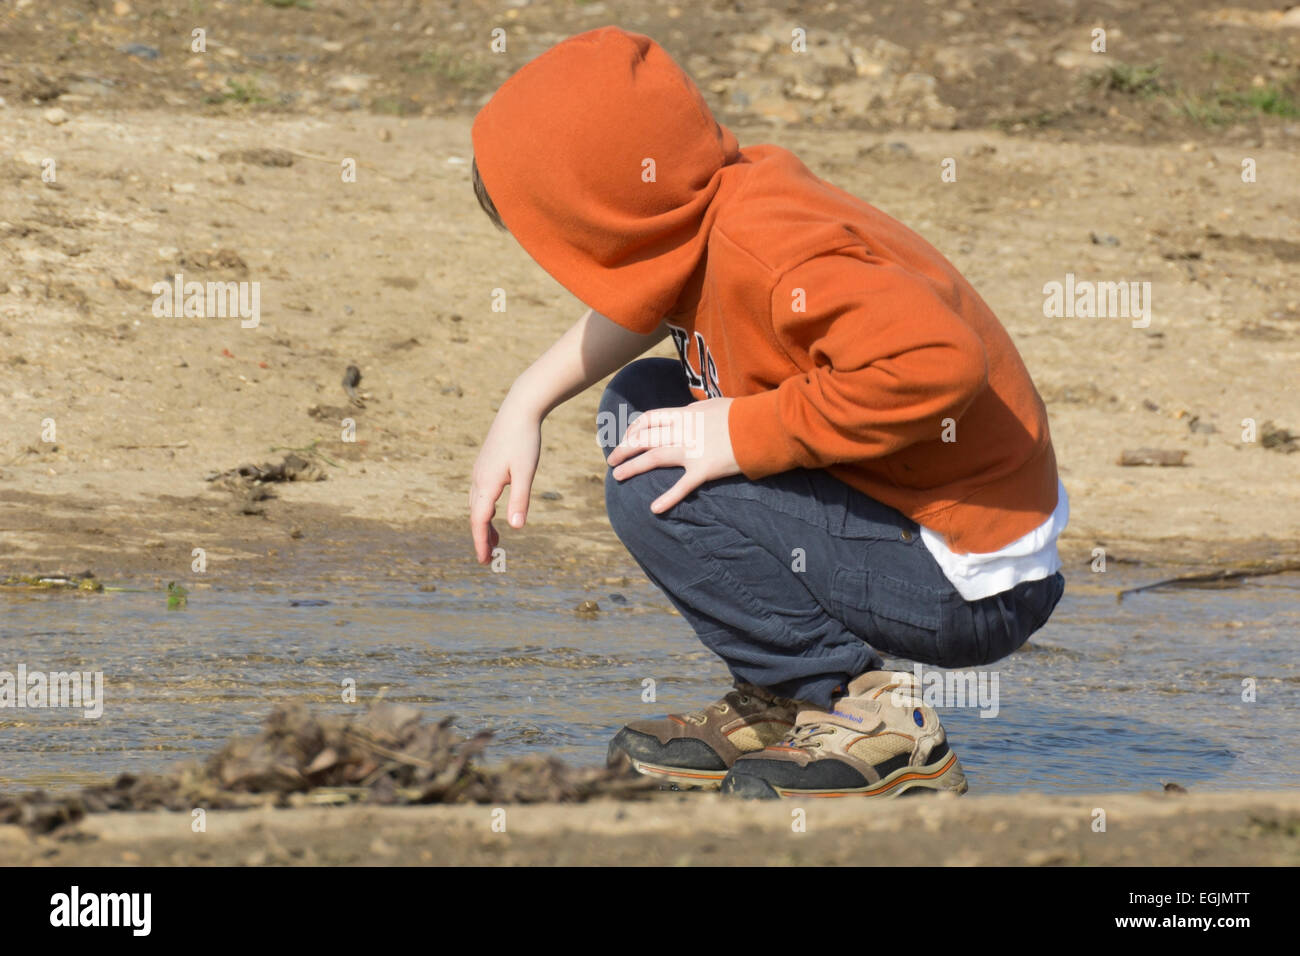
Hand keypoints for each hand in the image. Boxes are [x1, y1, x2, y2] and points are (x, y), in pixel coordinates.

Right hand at [469, 395, 540, 563]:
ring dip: (483, 524)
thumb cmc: (524, 440)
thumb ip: (520, 500)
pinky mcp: (485, 465)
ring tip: (495, 541)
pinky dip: (485, 509)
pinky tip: (495, 511)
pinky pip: (480, 494)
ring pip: (476, 505)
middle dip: (481, 537)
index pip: (480, 521)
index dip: (481, 542)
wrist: (519, 409)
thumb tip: (516, 528)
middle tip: (489, 558)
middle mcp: (478, 479)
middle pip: (475, 516)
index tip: (484, 561)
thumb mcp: (526, 472)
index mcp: (486, 483)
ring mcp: (480, 471)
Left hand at [606, 397, 739, 513]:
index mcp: (684, 415)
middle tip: (612, 461)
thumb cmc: (741, 414)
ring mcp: (691, 450)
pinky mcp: (704, 469)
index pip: (650, 419)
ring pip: (654, 458)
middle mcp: (682, 431)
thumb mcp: (713, 406)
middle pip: (645, 439)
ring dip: (633, 467)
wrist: (760, 425)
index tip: (626, 437)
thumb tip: (687, 413)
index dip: (634, 429)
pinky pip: (682, 486)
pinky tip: (654, 509)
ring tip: (617, 477)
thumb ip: (696, 411)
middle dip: (625, 449)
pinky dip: (668, 498)